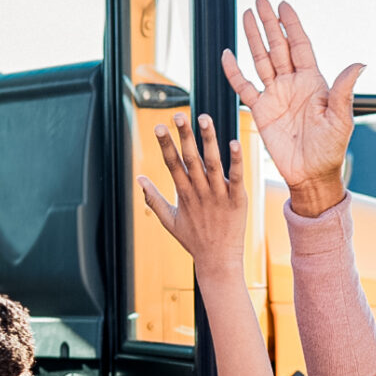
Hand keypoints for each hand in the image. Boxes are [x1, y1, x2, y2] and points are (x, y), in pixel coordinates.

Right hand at [140, 112, 246, 279]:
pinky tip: (234, 142)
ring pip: (212, 164)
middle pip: (190, 160)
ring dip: (208, 140)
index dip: (165, 145)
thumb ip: (153, 199)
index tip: (158, 126)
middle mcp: (200, 193)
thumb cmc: (194, 241)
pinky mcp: (238, 201)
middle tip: (178, 115)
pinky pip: (236, 178)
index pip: (172, 165)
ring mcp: (219, 196)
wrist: (219, 261)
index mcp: (184, 195)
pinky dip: (235, 161)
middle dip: (183, 137)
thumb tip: (138, 178)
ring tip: (204, 118)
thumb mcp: (169, 221)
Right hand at [222, 0, 364, 215]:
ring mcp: (276, 96)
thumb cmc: (331, 149)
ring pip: (261, 59)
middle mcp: (293, 84)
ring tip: (246, 15)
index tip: (284, 5)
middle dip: (270, 24)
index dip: (292, 26)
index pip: (300, 46)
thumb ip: (344, 90)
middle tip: (260, 0)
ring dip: (253, 38)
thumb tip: (360, 64)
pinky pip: (245, 87)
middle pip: (279, 46)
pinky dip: (235, 72)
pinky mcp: (261, 111)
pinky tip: (228, 55)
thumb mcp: (341, 118)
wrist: (311, 175)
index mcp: (313, 82)